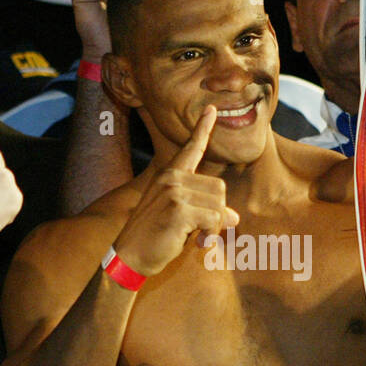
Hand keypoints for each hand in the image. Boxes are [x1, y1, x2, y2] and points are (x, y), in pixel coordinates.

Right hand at [113, 107, 240, 275]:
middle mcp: (171, 178)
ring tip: (197, 237)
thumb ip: (205, 210)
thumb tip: (235, 217)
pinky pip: (214, 219)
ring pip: (219, 205)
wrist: (130, 256)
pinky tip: (197, 243)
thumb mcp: (181, 219)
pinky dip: (211, 235)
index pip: (191, 148)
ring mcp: (174, 192)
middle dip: (217, 214)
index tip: (213, 110)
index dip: (203, 129)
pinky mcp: (178, 209)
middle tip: (202, 232)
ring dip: (214, 227)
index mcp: (169, 176)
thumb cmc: (155, 237)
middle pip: (219, 188)